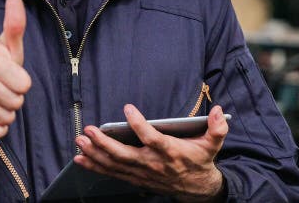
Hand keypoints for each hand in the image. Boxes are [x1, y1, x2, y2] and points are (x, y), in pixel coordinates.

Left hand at [74, 104, 228, 202]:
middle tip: (89, 130)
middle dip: (104, 143)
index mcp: (169, 151)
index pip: (151, 138)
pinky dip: (95, 166)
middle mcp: (152, 163)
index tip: (128, 109)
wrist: (197, 189)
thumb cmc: (200, 161)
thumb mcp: (212, 144)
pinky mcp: (134, 178)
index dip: (139, 124)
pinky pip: (111, 173)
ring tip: (79, 141)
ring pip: (114, 164)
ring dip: (94, 153)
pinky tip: (80, 159)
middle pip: (124, 154)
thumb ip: (218, 128)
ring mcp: (141, 173)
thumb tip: (219, 111)